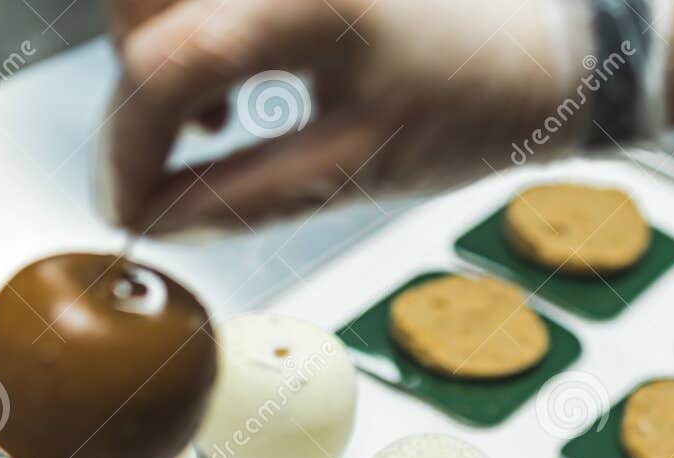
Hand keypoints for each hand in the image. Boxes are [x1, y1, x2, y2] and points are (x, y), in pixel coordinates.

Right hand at [106, 0, 593, 233]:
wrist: (547, 42)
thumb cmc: (481, 98)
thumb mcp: (363, 165)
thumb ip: (249, 195)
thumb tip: (159, 221)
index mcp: (307, 0)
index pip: (164, 65)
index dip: (127, 147)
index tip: (127, 206)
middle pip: (139, 9)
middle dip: (137, 94)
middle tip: (168, 167)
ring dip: (156, 56)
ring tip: (209, 127)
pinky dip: (187, 29)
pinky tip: (227, 88)